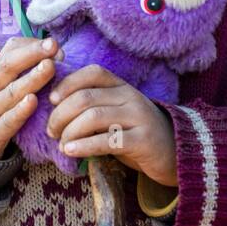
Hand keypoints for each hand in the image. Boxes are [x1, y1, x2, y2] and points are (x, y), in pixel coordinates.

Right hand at [0, 36, 63, 159]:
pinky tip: (33, 101)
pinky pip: (6, 122)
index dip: (31, 46)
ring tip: (49, 67)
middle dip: (31, 54)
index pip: (8, 52)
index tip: (53, 45)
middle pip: (7, 66)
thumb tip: (57, 56)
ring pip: (10, 93)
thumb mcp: (5, 90)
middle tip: (52, 46)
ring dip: (31, 79)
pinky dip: (20, 111)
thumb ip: (26, 73)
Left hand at [45, 64, 177, 187]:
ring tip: (60, 143)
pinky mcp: (143, 140)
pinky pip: (107, 140)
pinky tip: (70, 151)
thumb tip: (54, 109)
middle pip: (86, 97)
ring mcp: (138, 117)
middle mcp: (130, 97)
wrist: (175, 153)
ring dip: (69, 131)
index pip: (93, 73)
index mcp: (122, 86)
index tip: (51, 99)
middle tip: (51, 130)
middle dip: (61, 114)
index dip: (67, 83)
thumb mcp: (116, 113)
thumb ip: (93, 107)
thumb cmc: (135, 133)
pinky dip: (84, 146)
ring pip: (94, 117)